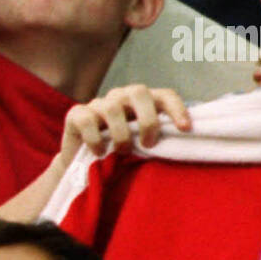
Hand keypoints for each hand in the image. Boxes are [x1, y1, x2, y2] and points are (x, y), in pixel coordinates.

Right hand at [57, 85, 190, 164]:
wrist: (81, 167)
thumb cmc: (118, 157)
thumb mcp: (142, 147)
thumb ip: (157, 139)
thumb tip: (184, 142)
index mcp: (142, 103)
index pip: (164, 95)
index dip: (176, 108)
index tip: (185, 129)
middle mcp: (120, 97)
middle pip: (138, 92)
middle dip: (147, 120)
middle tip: (148, 144)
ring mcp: (98, 104)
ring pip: (112, 108)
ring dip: (121, 134)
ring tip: (123, 152)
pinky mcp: (75, 114)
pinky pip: (88, 121)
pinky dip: (96, 140)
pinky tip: (99, 153)